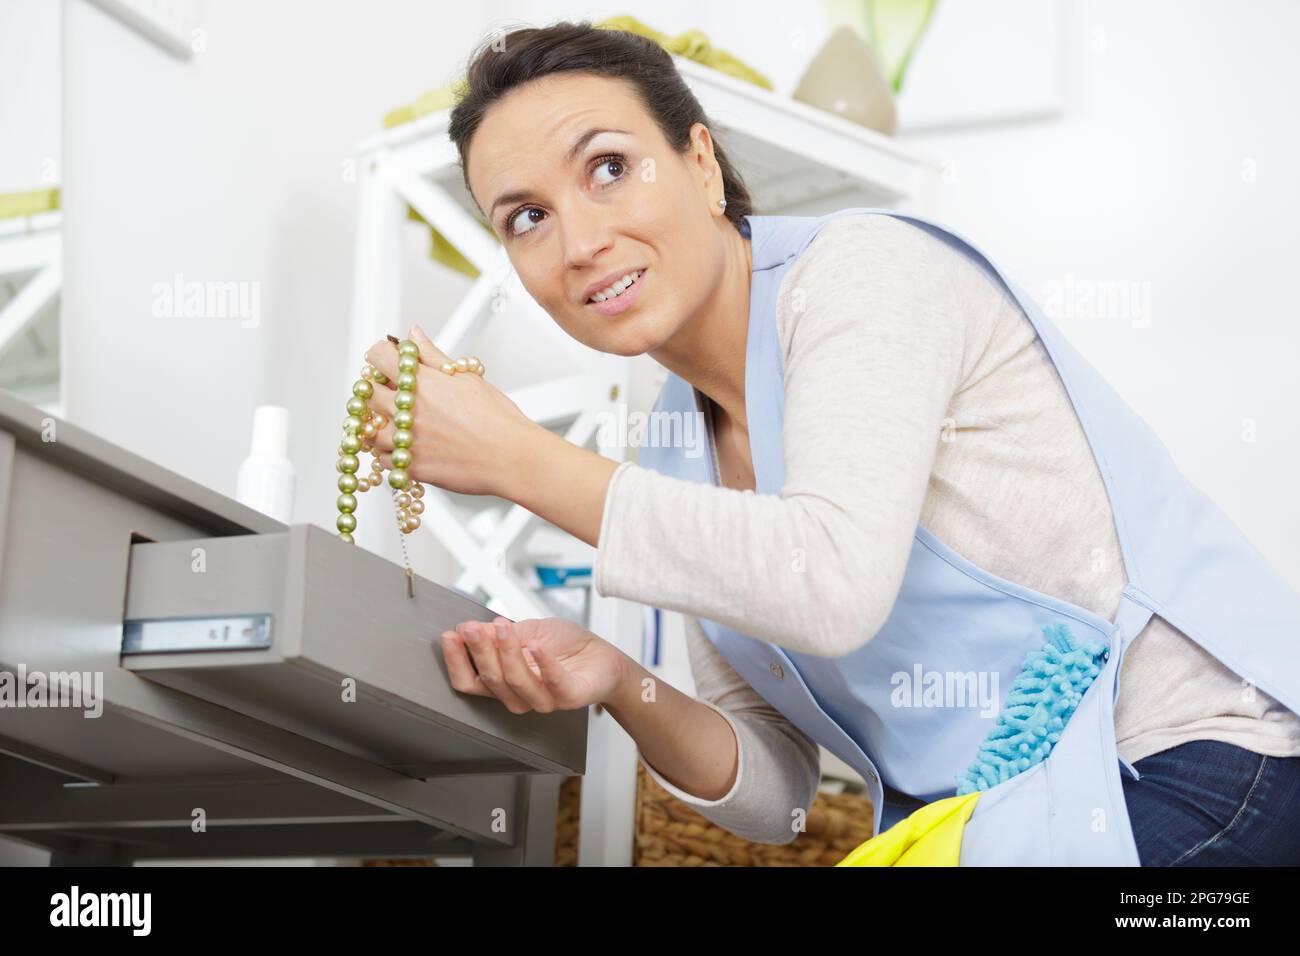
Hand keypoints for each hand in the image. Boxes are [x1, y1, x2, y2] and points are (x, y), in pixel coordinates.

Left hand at [364, 326, 538, 496]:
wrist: (511, 457)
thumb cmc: (498, 419)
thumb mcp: (467, 378)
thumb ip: (433, 355)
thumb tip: (413, 334)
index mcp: (421, 381)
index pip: (378, 356)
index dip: (383, 355)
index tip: (390, 362)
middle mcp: (408, 410)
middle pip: (367, 392)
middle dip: (378, 389)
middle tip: (396, 393)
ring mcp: (406, 440)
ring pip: (368, 428)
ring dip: (378, 423)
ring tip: (398, 423)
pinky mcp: (411, 467)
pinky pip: (382, 459)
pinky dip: (388, 454)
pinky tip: (405, 447)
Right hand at [439, 616, 628, 714]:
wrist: (602, 657)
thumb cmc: (563, 646)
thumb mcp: (526, 631)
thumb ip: (498, 633)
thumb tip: (467, 628)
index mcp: (503, 682)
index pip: (469, 681)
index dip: (456, 661)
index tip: (450, 635)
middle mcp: (518, 696)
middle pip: (490, 679)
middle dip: (479, 650)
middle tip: (472, 628)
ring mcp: (543, 699)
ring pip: (515, 681)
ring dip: (506, 652)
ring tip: (503, 627)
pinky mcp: (568, 697)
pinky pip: (553, 682)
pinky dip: (543, 662)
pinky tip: (536, 645)